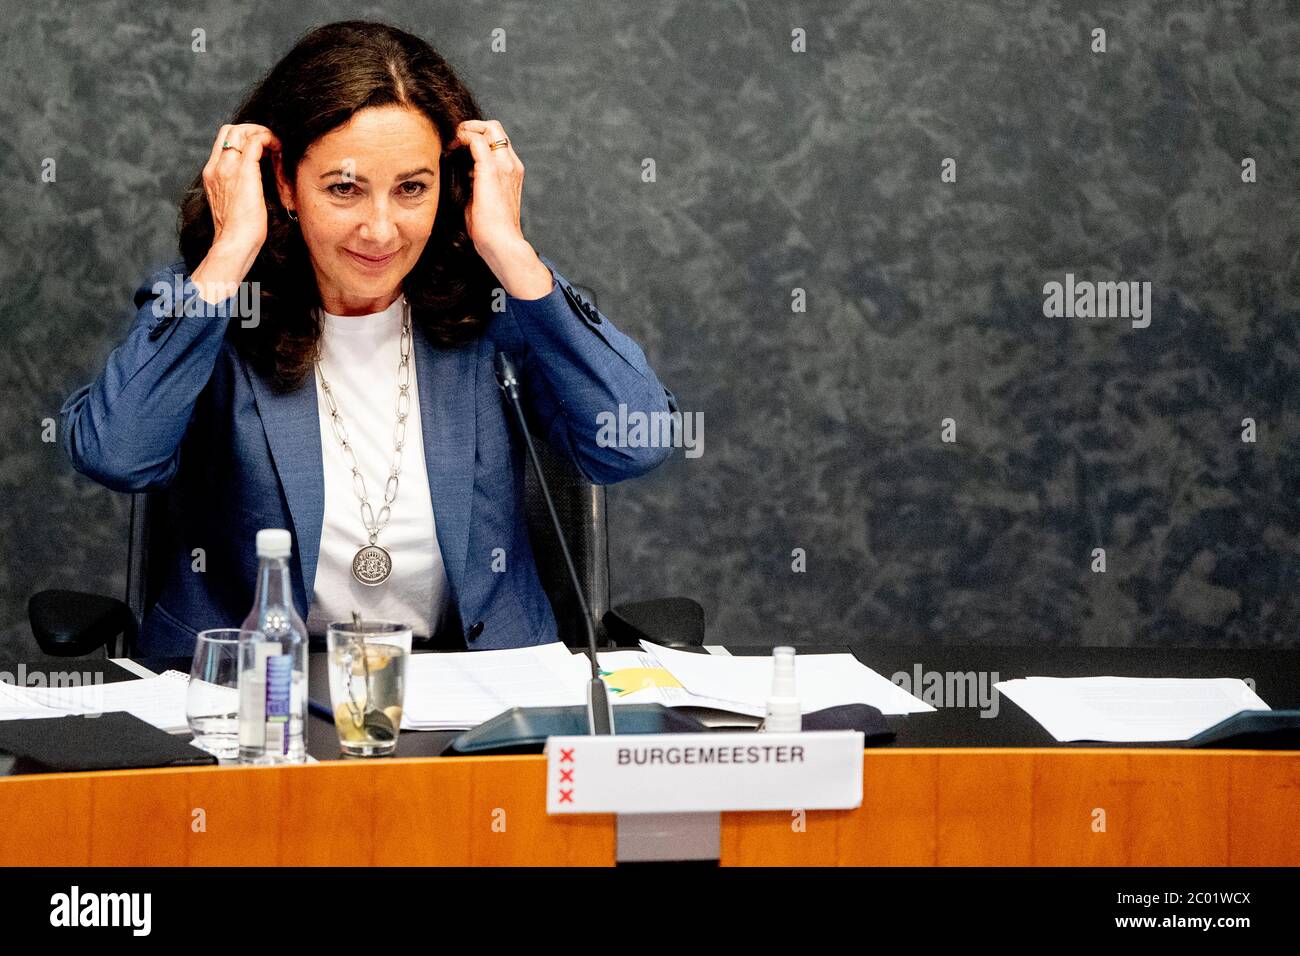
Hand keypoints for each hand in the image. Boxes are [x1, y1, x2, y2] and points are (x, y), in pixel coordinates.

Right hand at [201, 123, 280, 263]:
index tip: (262, 148)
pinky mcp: (243, 172)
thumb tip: (256, 183)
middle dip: (253, 130)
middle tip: (271, 143)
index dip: (244, 138)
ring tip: (276, 146)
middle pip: (231, 130)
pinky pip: (256, 141)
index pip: (224, 141)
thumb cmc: (238, 232)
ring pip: (242, 131)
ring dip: (262, 133)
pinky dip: (270, 139)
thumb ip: (239, 188)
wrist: (234, 244)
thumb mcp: (234, 204)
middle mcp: (216, 167)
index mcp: (212, 174)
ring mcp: (227, 168)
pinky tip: (280, 149)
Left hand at [447, 119, 527, 256]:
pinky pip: (476, 139)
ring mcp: (504, 166)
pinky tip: (451, 147)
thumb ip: (475, 182)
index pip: (497, 141)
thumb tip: (459, 172)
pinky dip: (462, 137)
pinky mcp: (491, 170)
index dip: (477, 137)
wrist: (501, 243)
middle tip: (455, 139)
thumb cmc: (489, 229)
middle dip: (472, 127)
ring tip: (452, 142)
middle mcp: (511, 165)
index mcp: (512, 172)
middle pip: (495, 128)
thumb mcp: (482, 199)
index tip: (459, 148)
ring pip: (489, 128)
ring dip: (467, 129)